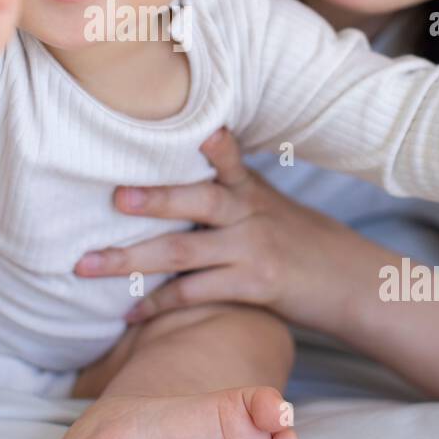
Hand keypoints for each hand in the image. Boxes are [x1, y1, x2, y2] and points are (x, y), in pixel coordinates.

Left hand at [73, 128, 352, 328]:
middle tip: (114, 197)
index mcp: (250, 188)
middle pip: (196, 199)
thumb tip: (184, 168)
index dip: (210, 140)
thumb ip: (231, 189)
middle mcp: (250, 212)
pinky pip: (197, 293)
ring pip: (184, 251)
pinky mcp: (255, 286)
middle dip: (152, 198)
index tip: (192, 125)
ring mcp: (253, 249)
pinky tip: (130, 312)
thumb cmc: (301, 242)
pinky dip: (159, 303)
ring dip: (131, 259)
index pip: (226, 156)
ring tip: (88, 264)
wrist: (350, 283)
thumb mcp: (272, 204)